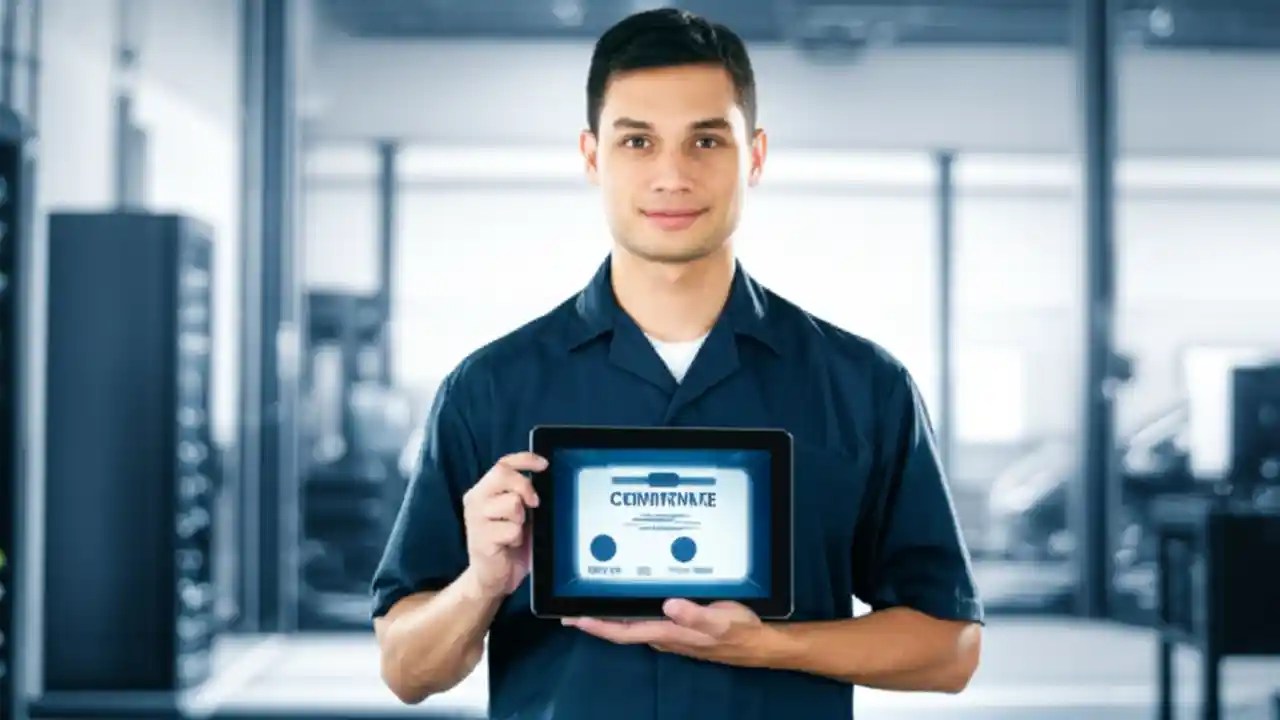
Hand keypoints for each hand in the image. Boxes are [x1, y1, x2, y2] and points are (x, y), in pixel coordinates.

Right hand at [462, 451, 545, 598]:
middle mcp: (475, 500)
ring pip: (512, 503)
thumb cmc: (508, 544)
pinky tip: (509, 546)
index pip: (503, 463)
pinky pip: (512, 530)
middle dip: (525, 486)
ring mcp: (475, 519)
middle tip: (534, 503)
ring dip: (521, 519)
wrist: (492, 578)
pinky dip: (517, 539)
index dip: (525, 459)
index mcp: (484, 490)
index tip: (543, 465)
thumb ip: (523, 496)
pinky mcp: (481, 539)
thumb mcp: (518, 515)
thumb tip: (545, 480)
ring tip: (515, 531)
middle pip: (503, 474)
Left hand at [563, 599, 778, 667]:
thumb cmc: (739, 631)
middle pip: (622, 630)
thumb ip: (695, 613)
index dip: (598, 626)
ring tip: (594, 603)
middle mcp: (665, 635)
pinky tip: (631, 602)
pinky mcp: (679, 629)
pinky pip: (648, 621)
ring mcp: (671, 634)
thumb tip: (669, 604)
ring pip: (634, 626)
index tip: (575, 620)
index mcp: (668, 632)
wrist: (758, 644)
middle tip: (572, 611)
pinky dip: (632, 613)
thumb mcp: (720, 619)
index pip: (624, 631)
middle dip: (596, 622)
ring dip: (612, 617)